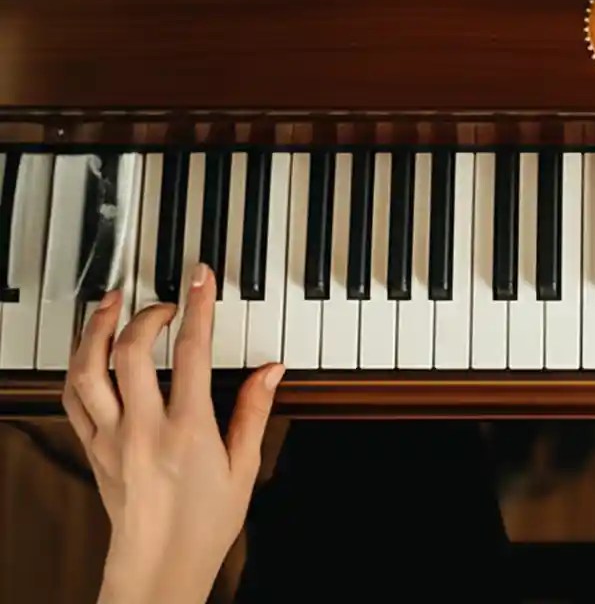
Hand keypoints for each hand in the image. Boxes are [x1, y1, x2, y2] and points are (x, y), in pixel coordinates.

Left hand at [61, 263, 283, 603]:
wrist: (159, 566)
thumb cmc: (204, 524)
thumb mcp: (244, 466)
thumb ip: (254, 411)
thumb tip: (271, 368)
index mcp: (188, 431)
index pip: (190, 352)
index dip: (197, 306)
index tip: (200, 277)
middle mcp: (143, 429)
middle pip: (131, 352)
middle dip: (145, 314)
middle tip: (163, 300)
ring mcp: (111, 438)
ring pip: (87, 369)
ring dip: (96, 329)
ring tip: (109, 304)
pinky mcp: (92, 448)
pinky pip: (74, 398)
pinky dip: (79, 366)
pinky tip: (91, 350)